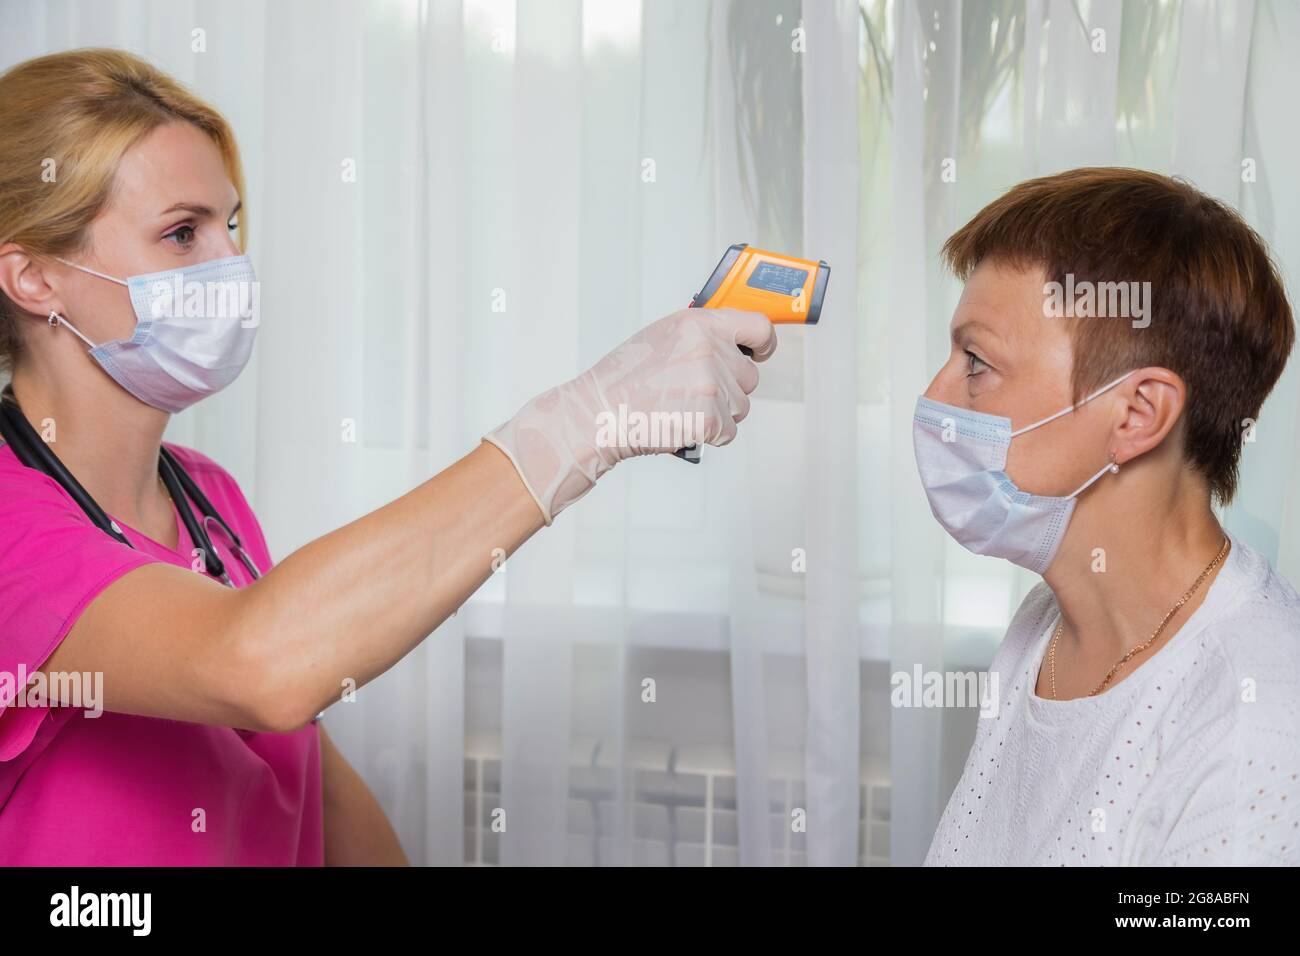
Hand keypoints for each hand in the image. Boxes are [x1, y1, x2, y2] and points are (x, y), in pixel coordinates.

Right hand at [483, 308, 775, 524]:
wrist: (600, 413)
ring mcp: (712, 385)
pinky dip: (709, 435)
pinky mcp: (710, 419)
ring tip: (681, 408)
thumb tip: (732, 341)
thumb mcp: (662, 336)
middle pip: (750, 376)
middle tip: (693, 393)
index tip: (759, 354)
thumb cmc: (624, 377)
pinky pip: (729, 432)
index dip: (763, 344)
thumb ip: (700, 335)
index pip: (758, 327)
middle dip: (729, 388)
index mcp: (699, 324)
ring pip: (741, 407)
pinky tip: (680, 424)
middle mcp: (710, 350)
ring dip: (718, 413)